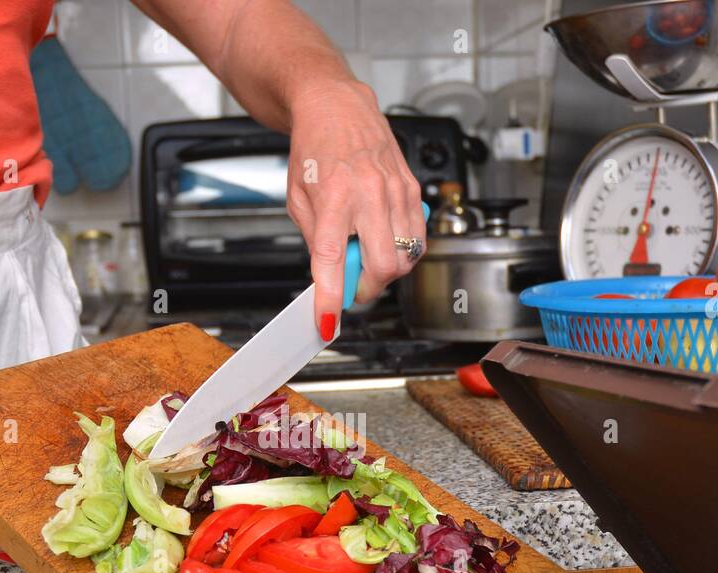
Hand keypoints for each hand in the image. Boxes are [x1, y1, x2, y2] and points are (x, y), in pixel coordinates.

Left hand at [285, 80, 425, 336]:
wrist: (335, 105)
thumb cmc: (313, 147)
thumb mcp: (298, 197)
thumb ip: (316, 239)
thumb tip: (332, 275)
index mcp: (332, 196)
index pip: (333, 260)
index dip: (331, 298)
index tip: (328, 322)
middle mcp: (369, 193)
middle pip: (384, 267)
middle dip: (367, 289)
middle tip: (351, 285)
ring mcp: (396, 190)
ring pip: (407, 256)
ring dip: (387, 271)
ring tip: (367, 257)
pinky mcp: (412, 188)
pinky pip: (418, 236)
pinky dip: (404, 250)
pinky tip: (386, 240)